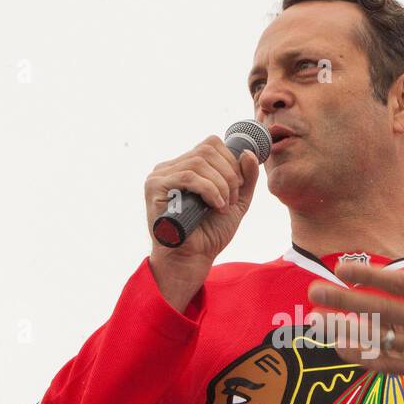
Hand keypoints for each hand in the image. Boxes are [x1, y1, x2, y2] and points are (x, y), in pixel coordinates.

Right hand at [144, 135, 260, 309]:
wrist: (193, 259)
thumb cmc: (210, 233)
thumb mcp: (236, 201)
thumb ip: (245, 178)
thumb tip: (248, 153)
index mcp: (186, 167)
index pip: (211, 144)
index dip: (231, 162)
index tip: (236, 188)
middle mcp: (170, 167)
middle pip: (207, 150)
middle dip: (228, 175)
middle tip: (231, 200)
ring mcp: (160, 175)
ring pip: (199, 162)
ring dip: (220, 185)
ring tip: (223, 206)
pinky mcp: (154, 187)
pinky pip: (188, 176)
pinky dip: (209, 190)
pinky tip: (215, 206)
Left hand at [306, 197, 403, 403]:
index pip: (401, 283)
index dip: (370, 276)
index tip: (341, 267)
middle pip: (381, 311)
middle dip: (345, 300)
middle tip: (312, 290)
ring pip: (379, 340)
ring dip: (345, 330)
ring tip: (315, 320)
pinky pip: (387, 365)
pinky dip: (362, 356)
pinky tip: (338, 345)